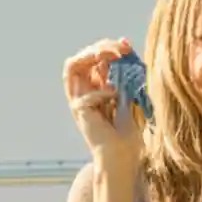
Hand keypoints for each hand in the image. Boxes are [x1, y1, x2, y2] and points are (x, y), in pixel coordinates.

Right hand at [63, 37, 138, 165]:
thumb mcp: (130, 94)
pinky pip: (84, 96)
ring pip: (71, 68)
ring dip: (90, 57)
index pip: (93, 56)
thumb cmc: (128, 130)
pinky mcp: (79, 114)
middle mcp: (83, 91)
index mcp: (95, 85)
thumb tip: (125, 44)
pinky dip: (100, 92)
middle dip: (99, 47)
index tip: (126, 45)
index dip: (107, 46)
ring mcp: (78, 101)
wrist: (123, 157)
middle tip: (118, 49)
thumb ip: (126, 73)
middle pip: (80, 57)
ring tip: (110, 57)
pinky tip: (115, 96)